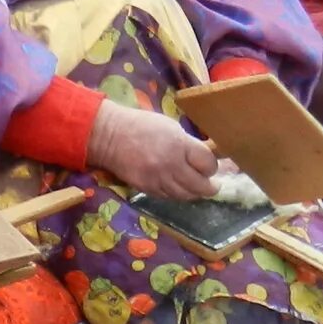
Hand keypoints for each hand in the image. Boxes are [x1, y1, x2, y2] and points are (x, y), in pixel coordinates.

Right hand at [87, 101, 220, 199]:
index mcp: (180, 145)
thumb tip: (203, 158)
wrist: (110, 137)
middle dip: (209, 187)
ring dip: (193, 193)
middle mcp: (171, 165)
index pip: (208, 164)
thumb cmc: (142, 126)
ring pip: (185, 195)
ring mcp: (158, 180)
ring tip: (195, 188)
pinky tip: (177, 188)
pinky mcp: (147, 189)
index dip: (212, 167)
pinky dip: (176, 194)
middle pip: (200, 186)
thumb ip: (188, 144)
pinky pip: (168, 197)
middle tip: (212, 186)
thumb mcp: (170, 127)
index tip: (209, 166)